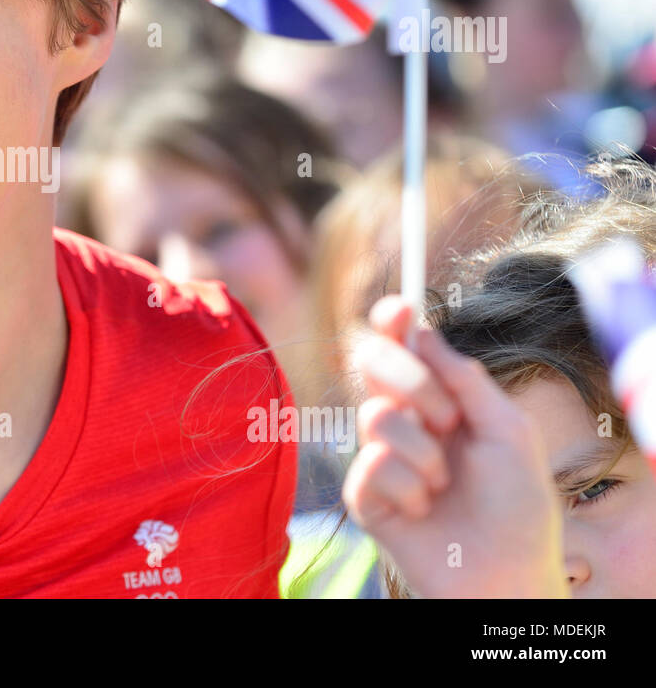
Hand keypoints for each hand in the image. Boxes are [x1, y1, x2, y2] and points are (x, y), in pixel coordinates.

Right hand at [342, 296, 568, 597]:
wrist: (505, 572)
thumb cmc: (517, 506)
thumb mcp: (509, 430)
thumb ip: (466, 378)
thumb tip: (423, 330)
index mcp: (440, 399)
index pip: (402, 346)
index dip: (392, 320)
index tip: (398, 310)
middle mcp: (406, 419)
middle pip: (373, 363)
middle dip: (411, 381)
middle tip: (448, 418)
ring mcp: (381, 455)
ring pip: (375, 416)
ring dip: (422, 451)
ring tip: (445, 484)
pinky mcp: (364, 494)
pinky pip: (371, 466)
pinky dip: (409, 488)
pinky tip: (425, 510)